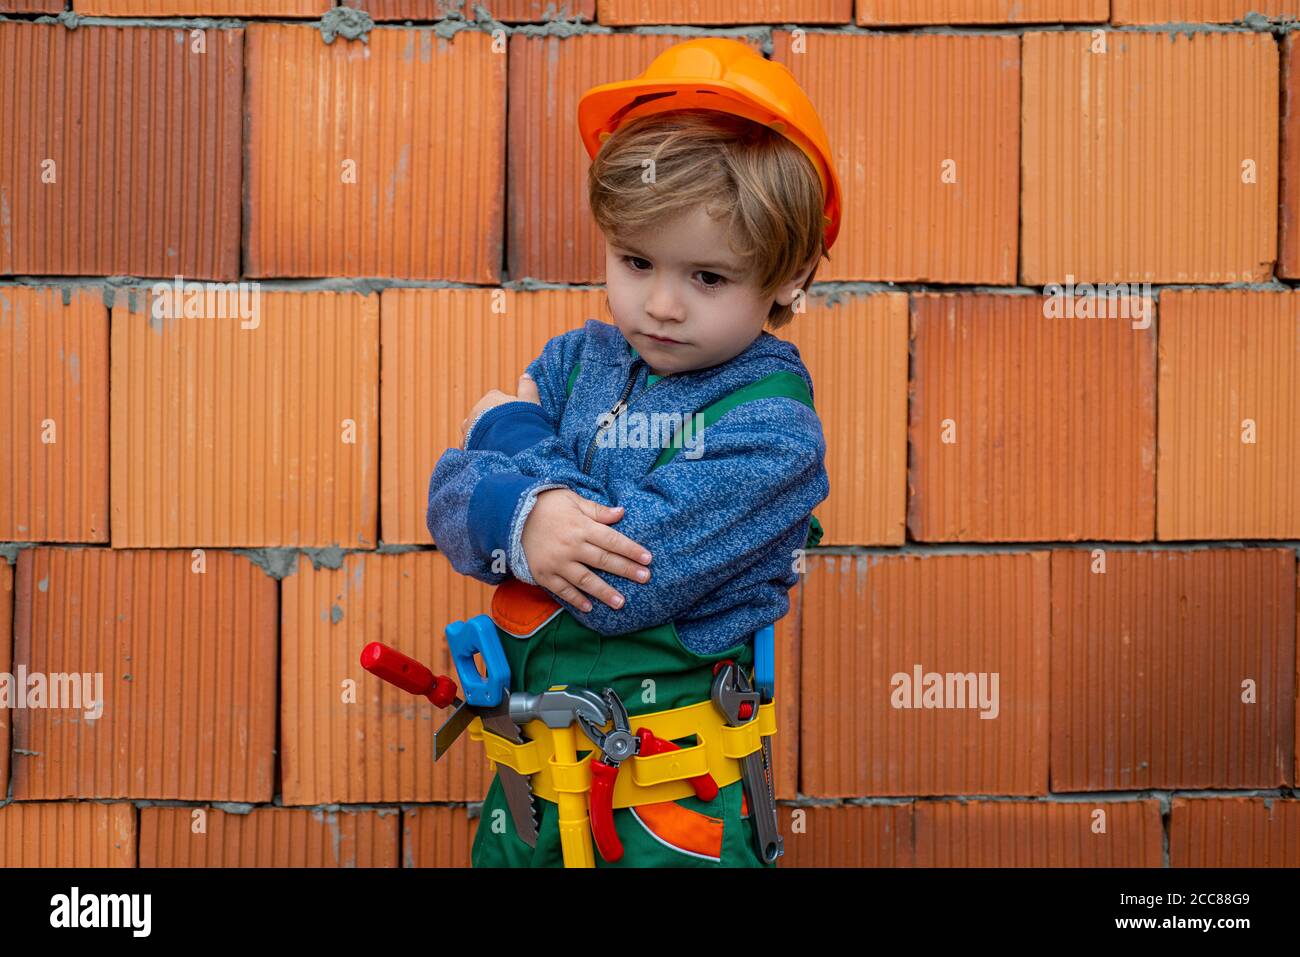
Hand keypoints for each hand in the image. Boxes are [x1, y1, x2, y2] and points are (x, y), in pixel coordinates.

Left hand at [460, 374, 540, 442]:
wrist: (507, 444)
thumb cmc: (520, 422)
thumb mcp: (530, 403)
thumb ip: (528, 389)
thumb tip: (526, 375)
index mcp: (491, 398)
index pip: (496, 397)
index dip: (505, 407)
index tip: (514, 416)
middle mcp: (476, 410)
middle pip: (484, 413)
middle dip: (492, 421)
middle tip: (506, 432)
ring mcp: (468, 427)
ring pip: (473, 428)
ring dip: (480, 434)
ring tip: (495, 444)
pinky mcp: (465, 444)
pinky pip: (468, 444)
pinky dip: (475, 447)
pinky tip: (485, 452)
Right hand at [521, 488, 652, 611]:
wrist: (511, 515)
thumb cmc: (546, 505)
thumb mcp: (572, 500)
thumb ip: (597, 510)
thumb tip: (621, 513)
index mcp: (581, 526)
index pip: (612, 539)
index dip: (631, 549)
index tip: (647, 558)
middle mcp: (571, 546)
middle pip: (604, 560)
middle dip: (626, 570)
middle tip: (645, 578)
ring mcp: (557, 562)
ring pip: (585, 580)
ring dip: (604, 592)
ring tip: (621, 602)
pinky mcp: (544, 574)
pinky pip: (562, 590)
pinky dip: (576, 599)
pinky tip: (589, 607)